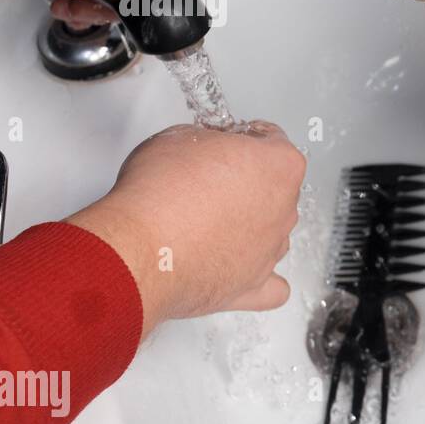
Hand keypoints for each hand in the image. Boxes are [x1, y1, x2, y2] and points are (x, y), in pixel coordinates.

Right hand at [64, 122, 306, 336]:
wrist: (140, 249)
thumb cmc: (159, 192)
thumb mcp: (180, 137)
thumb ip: (210, 143)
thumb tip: (207, 152)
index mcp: (279, 165)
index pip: (271, 141)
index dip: (242, 137)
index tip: (227, 140)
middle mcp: (284, 209)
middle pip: (274, 188)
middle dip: (245, 182)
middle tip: (207, 181)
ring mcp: (270, 250)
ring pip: (271, 232)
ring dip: (249, 225)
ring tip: (208, 223)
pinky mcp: (252, 286)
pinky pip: (271, 286)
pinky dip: (259, 278)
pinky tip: (243, 269)